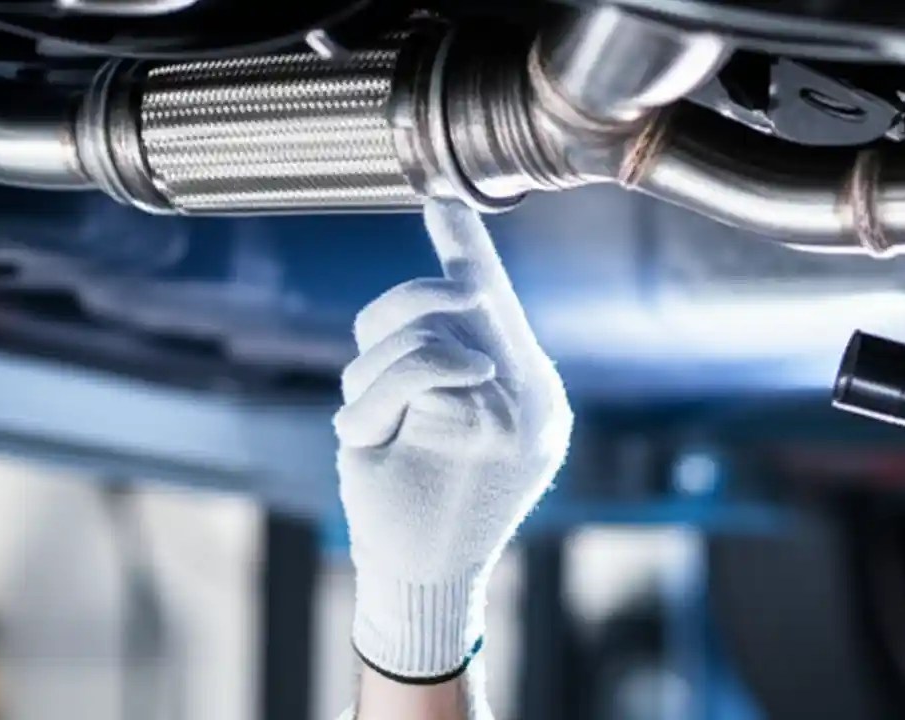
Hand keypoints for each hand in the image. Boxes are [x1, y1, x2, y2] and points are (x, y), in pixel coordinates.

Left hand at [334, 200, 572, 680]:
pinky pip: (421, 369)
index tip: (443, 200)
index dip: (465, 245)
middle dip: (389, 325)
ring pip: (430, 335)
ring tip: (375, 431)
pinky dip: (375, 404)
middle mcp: (532, 393)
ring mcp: (520, 409)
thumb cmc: (410, 502)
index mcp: (524, 389)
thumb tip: (428, 297)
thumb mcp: (412, 422)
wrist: (420, 583)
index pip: (491, 296)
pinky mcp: (494, 427)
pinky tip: (379, 443)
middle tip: (372, 394)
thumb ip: (426, 362)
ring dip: (372, 380)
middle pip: (452, 299)